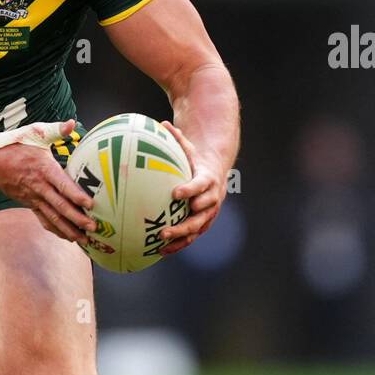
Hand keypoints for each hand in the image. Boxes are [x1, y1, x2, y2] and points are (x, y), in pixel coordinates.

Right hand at [0, 119, 94, 242]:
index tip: (90, 205)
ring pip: (53, 217)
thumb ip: (56, 130)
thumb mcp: (35, 132)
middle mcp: (39, 186)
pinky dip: (56, 230)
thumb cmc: (15, 144)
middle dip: (77, 218)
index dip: (76, 195)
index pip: (62, 185)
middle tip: (93, 227)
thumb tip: (71, 123)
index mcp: (43, 169)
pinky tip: (68, 237)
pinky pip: (44, 219)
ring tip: (84, 239)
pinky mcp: (30, 204)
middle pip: (60, 205)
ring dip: (68, 229)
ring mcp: (33, 198)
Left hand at [159, 120, 226, 254]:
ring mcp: (208, 213)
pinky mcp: (203, 222)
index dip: (190, 190)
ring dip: (180, 237)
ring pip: (196, 229)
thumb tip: (160, 123)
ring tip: (161, 241)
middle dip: (183, 223)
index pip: (201, 185)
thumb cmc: (195, 159)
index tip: (175, 193)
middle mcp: (212, 198)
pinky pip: (191, 236)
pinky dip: (178, 244)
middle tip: (164, 229)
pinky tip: (160, 251)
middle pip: (200, 214)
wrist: (214, 172)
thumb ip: (177, 138)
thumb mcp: (188, 147)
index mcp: (208, 180)